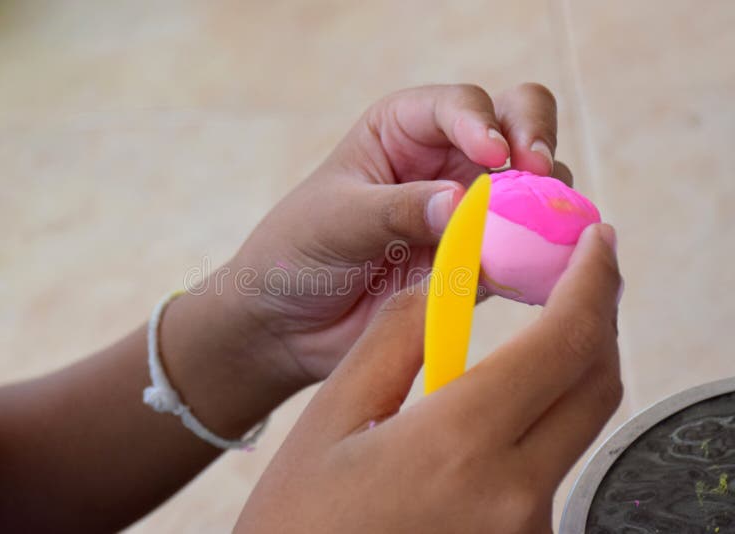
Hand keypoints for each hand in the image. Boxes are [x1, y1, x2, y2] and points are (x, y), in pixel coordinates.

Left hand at [227, 83, 573, 384]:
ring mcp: (469, 213)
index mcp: (405, 129)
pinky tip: (539, 271)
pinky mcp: (479, 264)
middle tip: (541, 175)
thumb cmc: (296, 251)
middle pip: (518, 126)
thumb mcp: (337, 219)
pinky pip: (524, 255)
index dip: (485, 122)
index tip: (492, 156)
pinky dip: (539, 258)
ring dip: (543, 204)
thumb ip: (398, 210)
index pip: (463, 104)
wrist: (287, 323)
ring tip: (535, 231)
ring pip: (534, 191)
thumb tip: (465, 203)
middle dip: (536, 141)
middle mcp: (446, 162)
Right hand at [235, 224, 621, 533]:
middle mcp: (514, 497)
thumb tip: (451, 274)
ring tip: (525, 340)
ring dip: (563, 372)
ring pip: (576, 429)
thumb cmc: (299, 519)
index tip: (597, 243)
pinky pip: (550, 470)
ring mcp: (526, 531)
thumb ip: (398, 336)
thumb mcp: (333, 415)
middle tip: (579, 277)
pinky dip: (537, 423)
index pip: (563, 344)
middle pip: (596, 386)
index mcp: (459, 446)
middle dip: (597, 319)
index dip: (592, 281)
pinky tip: (495, 412)